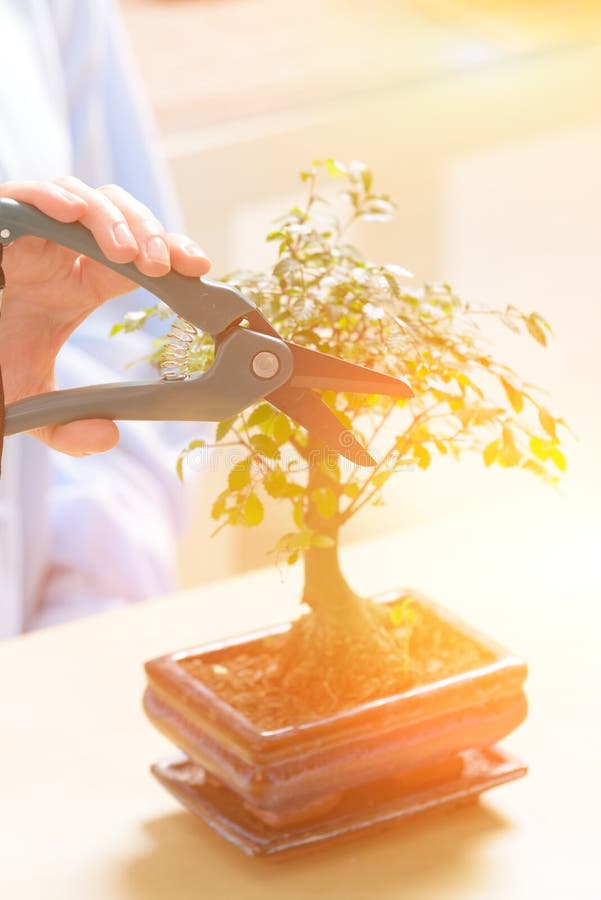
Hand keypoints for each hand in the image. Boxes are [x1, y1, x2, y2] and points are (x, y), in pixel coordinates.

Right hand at [0, 178, 209, 454]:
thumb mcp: (32, 402)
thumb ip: (68, 429)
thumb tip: (108, 438)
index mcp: (83, 282)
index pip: (140, 254)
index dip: (172, 253)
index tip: (198, 268)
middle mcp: (64, 251)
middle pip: (122, 218)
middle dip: (150, 232)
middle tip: (164, 264)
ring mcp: (33, 232)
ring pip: (85, 199)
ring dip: (113, 218)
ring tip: (127, 252)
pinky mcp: (1, 218)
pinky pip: (30, 193)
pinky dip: (54, 198)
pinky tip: (74, 215)